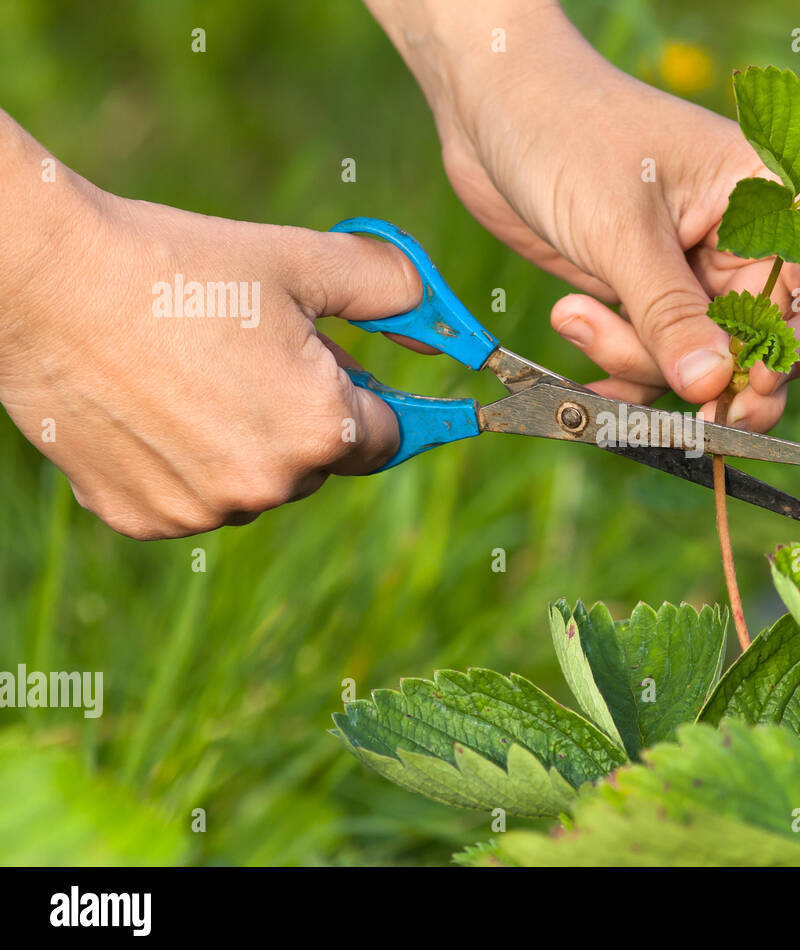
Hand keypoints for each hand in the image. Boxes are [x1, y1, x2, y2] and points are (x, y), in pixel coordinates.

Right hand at [0, 170, 420, 538]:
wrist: (46, 281)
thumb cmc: (179, 266)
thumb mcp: (301, 261)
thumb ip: (390, 290)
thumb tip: (434, 325)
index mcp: (321, 429)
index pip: (388, 436)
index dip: (368, 396)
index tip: (345, 372)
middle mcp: (267, 486)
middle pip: (319, 461)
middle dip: (303, 414)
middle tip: (248, 351)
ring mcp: (199, 510)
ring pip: (255, 483)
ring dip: (244, 442)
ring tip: (191, 372)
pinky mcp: (140, 519)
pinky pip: (192, 498)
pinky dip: (183, 463)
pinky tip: (150, 407)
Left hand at [368, 0, 799, 431]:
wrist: (490, 107)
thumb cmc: (565, 133)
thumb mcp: (620, 228)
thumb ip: (670, 313)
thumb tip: (712, 386)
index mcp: (767, 197)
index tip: (753, 380)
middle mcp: (743, 241)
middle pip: (767, 342)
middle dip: (717, 375)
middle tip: (686, 406)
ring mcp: (694, 275)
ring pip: (702, 362)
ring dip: (640, 362)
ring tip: (573, 317)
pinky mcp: (648, 299)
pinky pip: (656, 360)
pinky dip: (621, 368)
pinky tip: (575, 334)